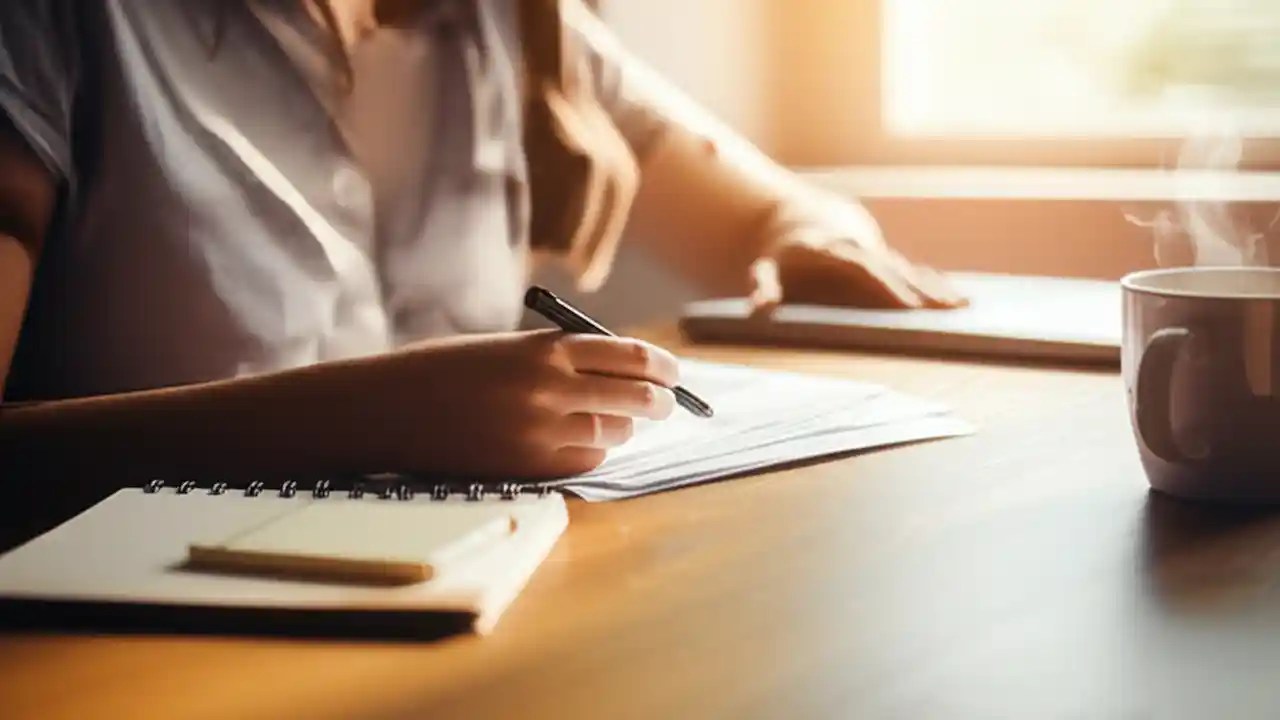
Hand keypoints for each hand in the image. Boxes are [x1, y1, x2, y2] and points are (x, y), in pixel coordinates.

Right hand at [361, 331, 677, 478]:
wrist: (390, 407)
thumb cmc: (448, 371)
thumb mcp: (509, 348)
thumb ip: (562, 357)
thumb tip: (623, 374)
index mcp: (546, 348)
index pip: (629, 355)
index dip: (661, 367)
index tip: (672, 373)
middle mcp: (550, 387)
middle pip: (634, 396)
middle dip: (659, 401)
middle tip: (666, 403)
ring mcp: (540, 430)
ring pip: (614, 431)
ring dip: (624, 427)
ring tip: (619, 421)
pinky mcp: (528, 464)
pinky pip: (585, 460)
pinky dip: (594, 450)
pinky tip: (585, 441)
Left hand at [747, 201, 966, 312]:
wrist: (794, 218)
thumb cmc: (779, 253)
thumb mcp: (765, 267)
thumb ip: (763, 286)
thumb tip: (758, 307)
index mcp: (834, 250)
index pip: (865, 269)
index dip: (887, 286)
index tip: (907, 305)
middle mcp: (860, 249)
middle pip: (894, 271)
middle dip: (921, 292)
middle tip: (948, 312)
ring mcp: (874, 253)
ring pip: (908, 271)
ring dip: (935, 288)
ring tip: (963, 306)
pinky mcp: (883, 259)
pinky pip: (910, 273)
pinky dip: (933, 285)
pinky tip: (959, 300)